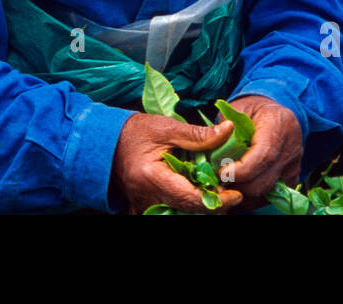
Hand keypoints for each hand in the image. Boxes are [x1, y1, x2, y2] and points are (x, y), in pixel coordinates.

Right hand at [111, 113, 242, 213]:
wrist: (106, 141)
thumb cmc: (135, 131)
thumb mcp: (167, 128)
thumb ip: (198, 135)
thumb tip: (228, 131)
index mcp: (153, 178)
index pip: (191, 198)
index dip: (217, 200)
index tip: (236, 194)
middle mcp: (148, 197)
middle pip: (188, 211)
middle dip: (213, 204)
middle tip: (229, 190)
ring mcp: (145, 205)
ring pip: (181, 214)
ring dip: (200, 205)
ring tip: (215, 190)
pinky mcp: (144, 206)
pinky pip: (170, 212)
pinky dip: (187, 205)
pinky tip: (196, 194)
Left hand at [216, 95, 302, 209]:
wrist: (273, 112)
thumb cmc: (251, 109)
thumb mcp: (236, 109)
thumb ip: (226, 130)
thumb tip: (212, 154)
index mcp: (278, 124)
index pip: (263, 156)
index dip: (241, 170)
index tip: (221, 172)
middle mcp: (291, 146)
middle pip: (265, 180)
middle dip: (238, 186)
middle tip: (219, 181)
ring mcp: (294, 164)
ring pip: (267, 192)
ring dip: (244, 194)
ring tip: (227, 184)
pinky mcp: (292, 177)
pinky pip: (271, 195)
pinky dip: (253, 197)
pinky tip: (240, 187)